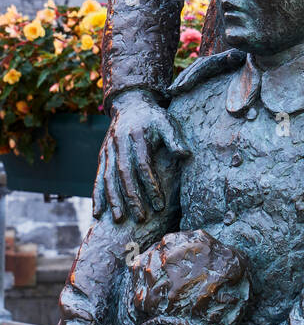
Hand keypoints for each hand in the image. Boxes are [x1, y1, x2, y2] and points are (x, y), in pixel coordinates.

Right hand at [93, 87, 188, 222]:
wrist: (130, 104)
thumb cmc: (153, 117)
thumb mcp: (166, 122)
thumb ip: (174, 139)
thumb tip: (185, 155)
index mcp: (136, 136)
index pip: (143, 165)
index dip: (151, 185)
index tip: (159, 204)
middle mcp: (119, 144)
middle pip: (124, 175)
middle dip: (131, 197)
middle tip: (140, 218)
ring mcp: (108, 151)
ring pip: (108, 178)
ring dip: (112, 200)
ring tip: (118, 220)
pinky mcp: (102, 156)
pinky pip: (98, 178)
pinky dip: (97, 195)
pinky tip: (97, 213)